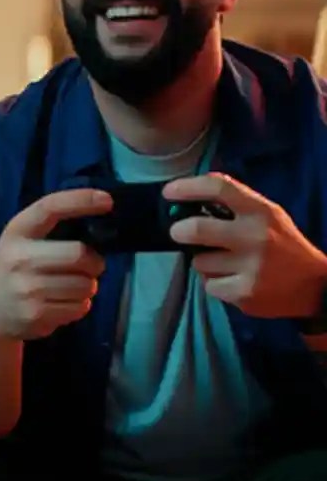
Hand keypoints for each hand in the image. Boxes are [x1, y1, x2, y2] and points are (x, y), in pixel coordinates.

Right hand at [0, 189, 111, 340]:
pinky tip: (62, 305)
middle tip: (91, 267)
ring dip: (88, 287)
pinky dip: (80, 306)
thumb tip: (98, 226)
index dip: (80, 200)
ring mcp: (28, 289)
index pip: (50, 208)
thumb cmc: (12, 271)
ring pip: (85, 285)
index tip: (107, 200)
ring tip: (71, 288)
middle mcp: (20, 258)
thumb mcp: (19, 243)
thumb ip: (50, 232)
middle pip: (79, 254)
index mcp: (16, 233)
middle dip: (95, 263)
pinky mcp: (37, 314)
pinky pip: (80, 307)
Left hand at [167, 173, 326, 318]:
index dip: (188, 187)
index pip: (219, 188)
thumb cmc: (282, 244)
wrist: (314, 286)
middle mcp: (255, 237)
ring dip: (204, 262)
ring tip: (226, 263)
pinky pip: (208, 285)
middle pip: (196, 229)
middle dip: (179, 231)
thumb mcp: (268, 215)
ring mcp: (250, 268)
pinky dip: (215, 283)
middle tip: (178, 233)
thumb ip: (234, 205)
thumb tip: (187, 197)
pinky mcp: (243, 294)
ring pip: (199, 262)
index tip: (168, 192)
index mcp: (261, 212)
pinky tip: (235, 281)